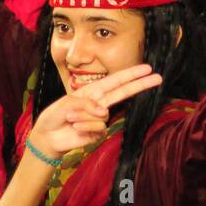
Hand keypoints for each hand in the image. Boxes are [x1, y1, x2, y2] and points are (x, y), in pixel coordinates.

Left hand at [27, 64, 161, 160]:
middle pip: (124, 92)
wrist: (47, 137)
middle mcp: (99, 103)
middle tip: (158, 77)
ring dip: (84, 116)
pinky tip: (75, 128)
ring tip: (70, 119)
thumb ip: (86, 104)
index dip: (131, 74)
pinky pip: (97, 127)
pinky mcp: (97, 133)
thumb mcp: (66, 104)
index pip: (115, 81)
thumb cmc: (54, 116)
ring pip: (102, 114)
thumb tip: (103, 112)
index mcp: (92, 91)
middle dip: (140, 84)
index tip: (147, 68)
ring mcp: (99, 119)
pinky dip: (84, 126)